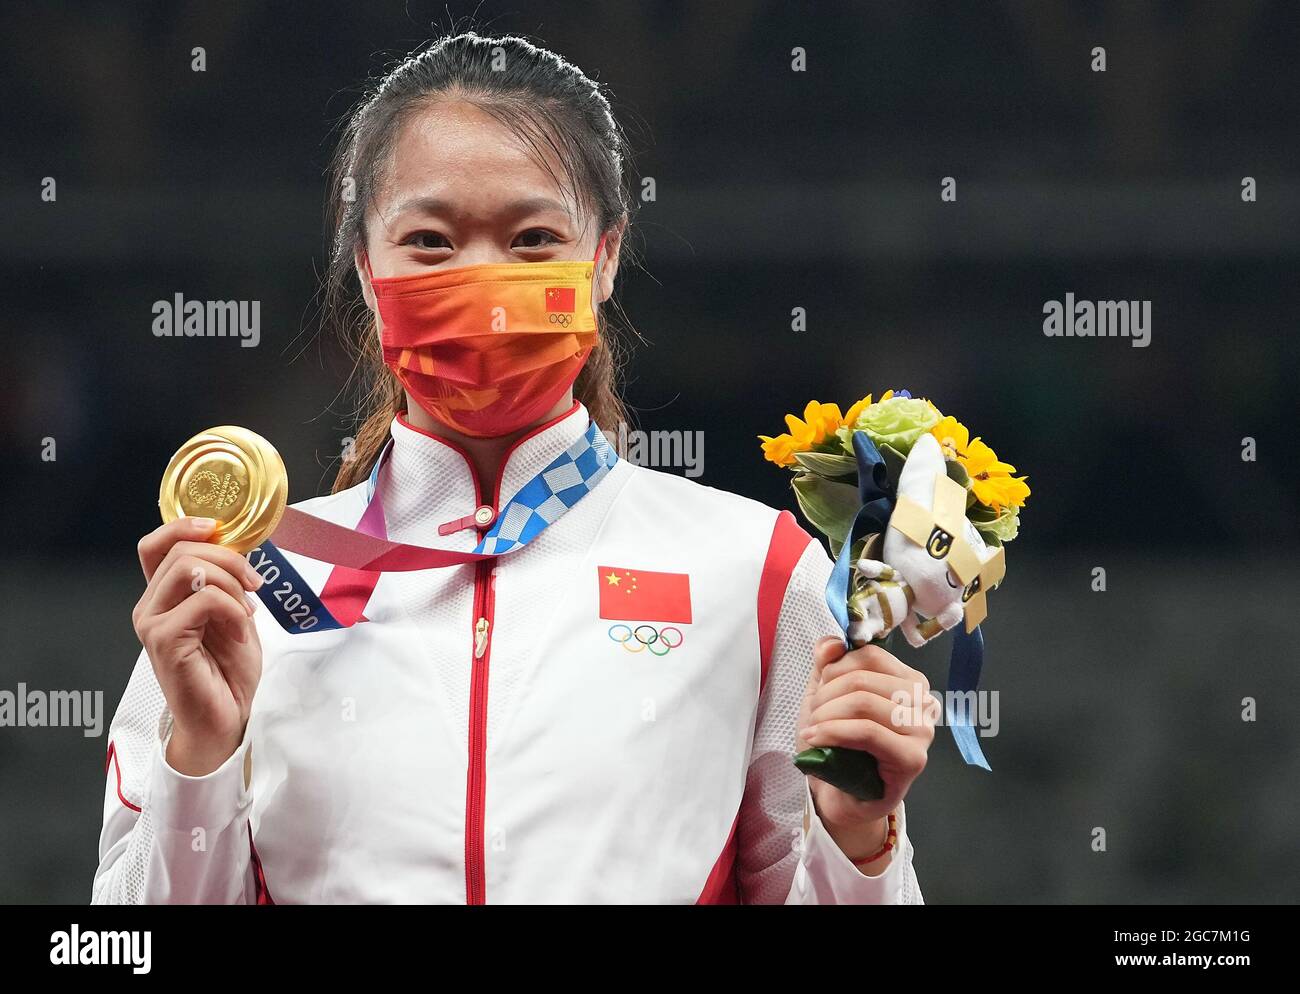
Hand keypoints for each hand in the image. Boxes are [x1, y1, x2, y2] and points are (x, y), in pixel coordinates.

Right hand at [132, 517, 263, 775]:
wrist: (225, 717)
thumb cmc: (227, 670)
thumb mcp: (233, 613)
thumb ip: (224, 581)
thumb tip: (235, 546)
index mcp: (163, 597)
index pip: (156, 545)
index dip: (184, 527)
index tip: (218, 529)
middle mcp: (150, 606)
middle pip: (181, 551)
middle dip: (229, 559)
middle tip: (254, 585)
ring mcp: (152, 624)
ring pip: (190, 569)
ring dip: (231, 583)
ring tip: (247, 610)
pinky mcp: (165, 641)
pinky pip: (204, 601)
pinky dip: (233, 609)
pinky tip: (241, 629)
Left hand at [796, 636, 937, 864]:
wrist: (841, 796)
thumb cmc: (838, 745)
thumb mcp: (826, 695)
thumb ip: (827, 664)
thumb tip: (833, 643)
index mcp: (909, 680)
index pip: (870, 655)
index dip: (836, 668)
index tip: (820, 689)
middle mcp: (923, 701)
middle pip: (863, 678)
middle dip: (826, 695)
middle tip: (813, 716)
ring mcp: (923, 730)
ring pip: (863, 702)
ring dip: (826, 715)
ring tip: (813, 730)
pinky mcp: (913, 758)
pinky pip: (867, 732)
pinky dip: (834, 733)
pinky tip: (816, 739)